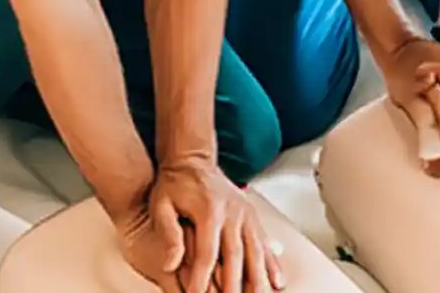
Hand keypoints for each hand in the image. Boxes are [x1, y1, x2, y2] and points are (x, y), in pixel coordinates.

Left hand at [142, 156, 285, 292]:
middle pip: (235, 256)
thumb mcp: (161, 203)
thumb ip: (167, 232)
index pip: (206, 254)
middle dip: (234, 286)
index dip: (201, 279)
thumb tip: (170, 263)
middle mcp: (232, 213)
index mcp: (209, 211)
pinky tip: (277, 282)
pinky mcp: (252, 215)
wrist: (193, 158)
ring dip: (259, 279)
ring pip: (256, 252)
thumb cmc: (175, 183)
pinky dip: (272, 264)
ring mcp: (246, 214)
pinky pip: (264, 242)